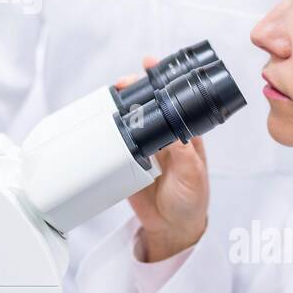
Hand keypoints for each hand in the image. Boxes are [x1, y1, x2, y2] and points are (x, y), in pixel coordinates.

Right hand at [117, 55, 210, 262]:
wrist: (172, 228)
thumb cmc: (191, 200)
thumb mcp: (193, 175)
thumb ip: (183, 154)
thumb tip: (172, 132)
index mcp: (183, 134)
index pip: (172, 101)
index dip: (162, 80)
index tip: (150, 65)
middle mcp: (163, 137)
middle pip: (146, 105)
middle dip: (135, 88)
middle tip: (124, 82)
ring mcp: (143, 148)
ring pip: (128, 120)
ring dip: (119, 106)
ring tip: (111, 94)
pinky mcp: (126, 162)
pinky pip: (114, 143)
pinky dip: (106, 131)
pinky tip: (100, 121)